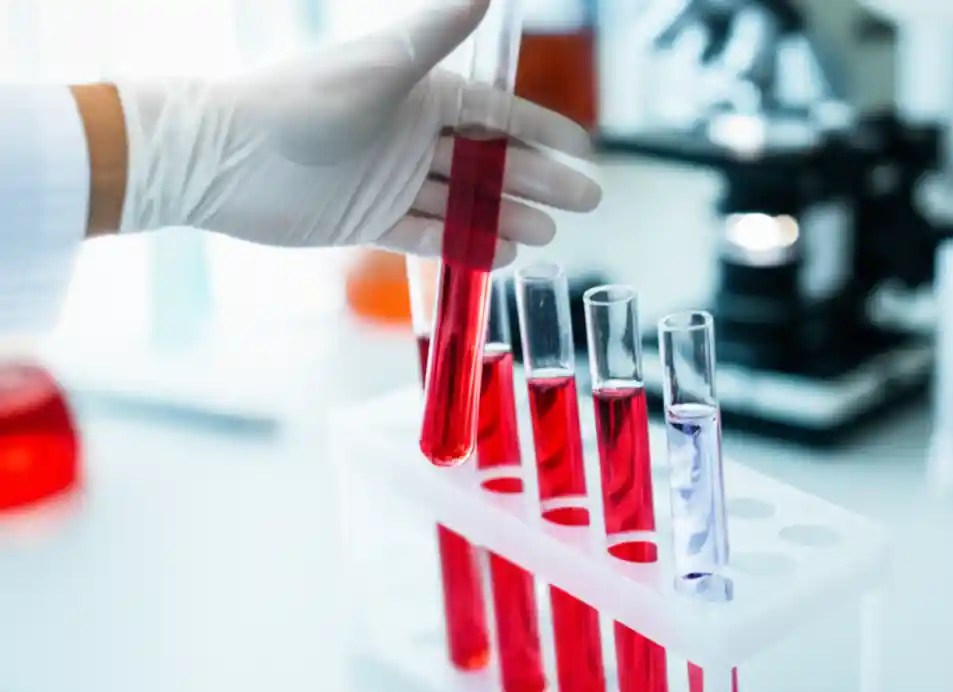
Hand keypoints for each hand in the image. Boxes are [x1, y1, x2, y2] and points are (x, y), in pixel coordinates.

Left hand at [115, 0, 599, 264]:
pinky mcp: (366, 218)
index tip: (584, 147)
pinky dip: (461, 245)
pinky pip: (426, 234)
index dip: (541, 130)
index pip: (496, 113)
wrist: (224, 159)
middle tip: (588, 202)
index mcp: (419, 95)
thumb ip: (436, 33)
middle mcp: (410, 136)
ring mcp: (390, 179)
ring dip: (506, 217)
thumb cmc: (301, 102)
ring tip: (550, 238)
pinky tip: (500, 256)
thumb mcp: (381, 67)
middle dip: (538, 181)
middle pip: (489, 162)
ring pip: (463, 202)